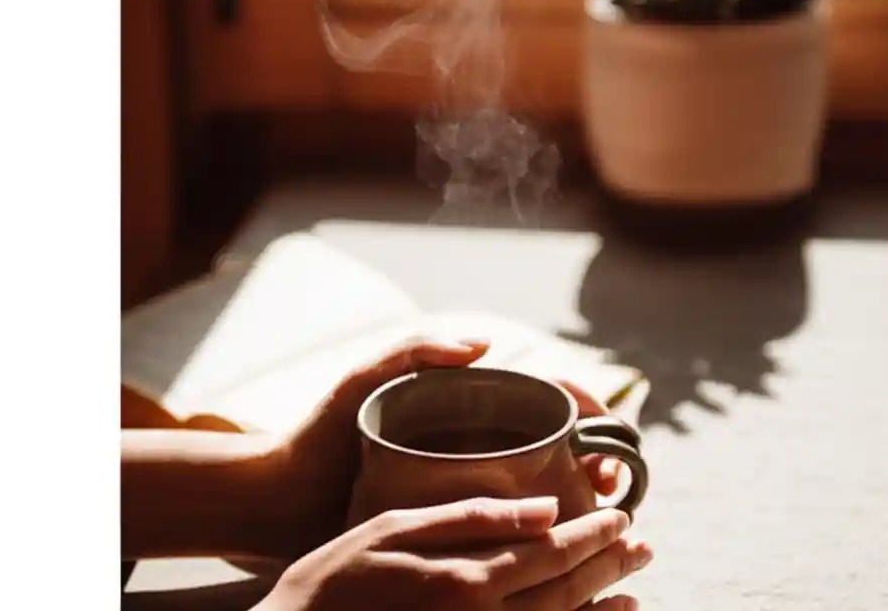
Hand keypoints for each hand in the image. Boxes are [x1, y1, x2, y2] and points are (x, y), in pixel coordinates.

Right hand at [254, 496, 650, 610]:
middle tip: (644, 546)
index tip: (623, 517)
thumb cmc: (336, 576)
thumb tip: (544, 507)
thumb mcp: (395, 528)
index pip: (553, 554)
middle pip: (567, 593)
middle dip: (609, 566)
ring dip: (601, 608)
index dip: (594, 535)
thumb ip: (474, 517)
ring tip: (633, 590)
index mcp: (469, 580)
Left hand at [266, 338, 622, 558]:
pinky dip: (545, 534)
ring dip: (581, 497)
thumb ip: (414, 352)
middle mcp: (474, 442)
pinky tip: (559, 547)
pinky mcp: (455, 524)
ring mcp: (467, 485)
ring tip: (597, 515)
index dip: (586, 407)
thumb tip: (484, 342)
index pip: (543, 396)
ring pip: (545, 487)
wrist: (278, 500)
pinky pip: (512, 527)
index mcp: (464, 404)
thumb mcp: (361, 383)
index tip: (606, 430)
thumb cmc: (318, 436)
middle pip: (557, 444)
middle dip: (597, 457)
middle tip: (609, 483)